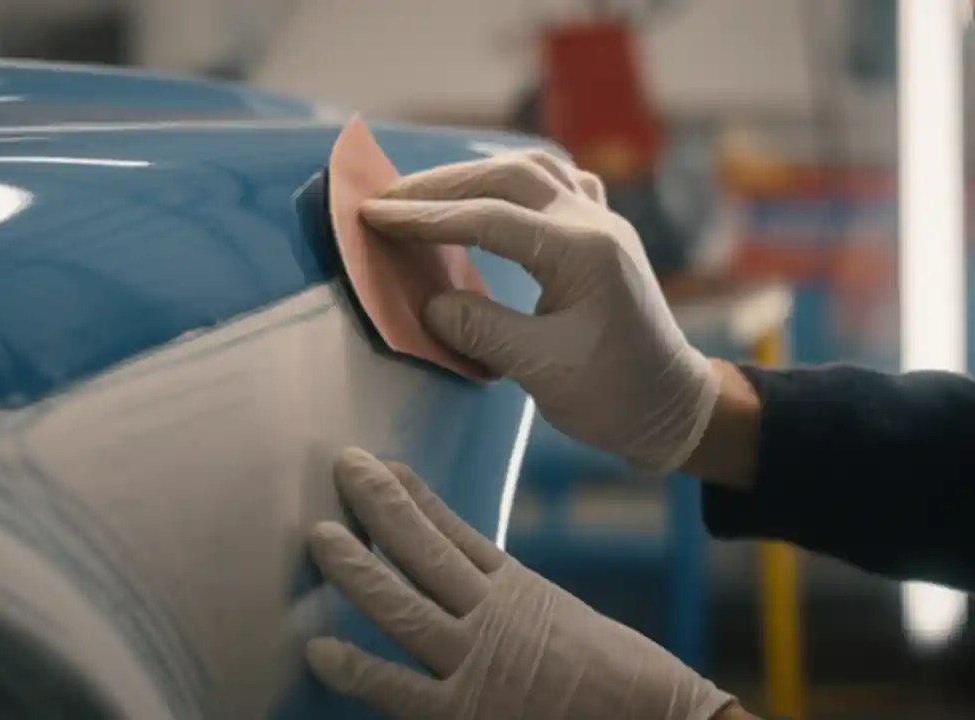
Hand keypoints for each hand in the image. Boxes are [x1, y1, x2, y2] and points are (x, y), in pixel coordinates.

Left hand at [306, 448, 733, 719]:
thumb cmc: (623, 682)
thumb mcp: (564, 622)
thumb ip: (514, 601)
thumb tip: (474, 574)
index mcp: (518, 588)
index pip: (452, 530)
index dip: (413, 496)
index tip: (383, 464)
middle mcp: (493, 615)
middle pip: (423, 548)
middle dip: (379, 505)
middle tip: (344, 466)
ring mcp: (476, 663)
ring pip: (402, 605)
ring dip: (357, 568)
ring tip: (319, 536)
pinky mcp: (466, 713)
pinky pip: (398, 689)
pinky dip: (358, 669)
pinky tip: (318, 650)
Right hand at [361, 152, 718, 472]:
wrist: (676, 408)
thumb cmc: (616, 396)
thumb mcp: (542, 371)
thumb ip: (481, 330)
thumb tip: (430, 303)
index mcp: (583, 251)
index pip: (488, 219)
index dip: (424, 218)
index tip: (372, 217)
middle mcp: (594, 222)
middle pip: (505, 178)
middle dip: (439, 185)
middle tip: (384, 199)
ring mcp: (602, 222)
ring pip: (531, 170)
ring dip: (473, 175)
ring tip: (424, 193)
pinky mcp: (601, 235)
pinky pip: (554, 183)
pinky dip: (511, 181)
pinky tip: (489, 192)